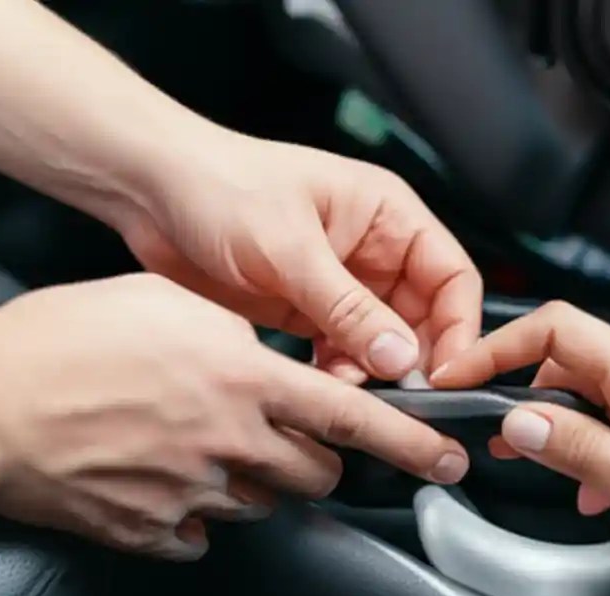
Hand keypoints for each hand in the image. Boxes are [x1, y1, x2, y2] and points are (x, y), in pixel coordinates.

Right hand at [0, 274, 468, 560]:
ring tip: (203, 443)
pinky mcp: (150, 530)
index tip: (449, 461)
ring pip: (261, 504)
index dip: (412, 443)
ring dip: (255, 480)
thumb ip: (234, 332)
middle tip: (293, 438)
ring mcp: (192, 495)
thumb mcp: (168, 303)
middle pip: (314, 473)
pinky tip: (163, 480)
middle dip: (319, 459)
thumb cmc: (65, 339)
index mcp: (244, 382)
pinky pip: (198, 534)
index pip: (354, 418)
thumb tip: (260, 352)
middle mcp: (230, 444)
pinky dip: (194, 512)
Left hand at [120, 130, 482, 383]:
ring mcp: (341, 285)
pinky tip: (321, 383)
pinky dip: (340, 375)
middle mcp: (374, 251)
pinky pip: (343, 354)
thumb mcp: (291, 248)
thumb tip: (402, 358)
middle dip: (417, 358)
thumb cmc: (221, 187)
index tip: (448, 374)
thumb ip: (349, 308)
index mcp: (388, 216)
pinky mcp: (306, 312)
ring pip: (385, 343)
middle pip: (426, 318)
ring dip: (375, 372)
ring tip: (350, 387)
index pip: (453, 278)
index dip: (460, 327)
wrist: (149, 193)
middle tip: (400, 395)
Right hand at [431, 302, 609, 595]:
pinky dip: (587, 449)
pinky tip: (588, 492)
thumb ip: (580, 451)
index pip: (562, 331)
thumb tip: (520, 422)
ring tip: (524, 459)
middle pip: (571, 358)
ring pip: (591, 394)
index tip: (461, 376)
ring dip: (552, 424)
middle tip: (483, 428)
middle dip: (518, 388)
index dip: (501, 346)